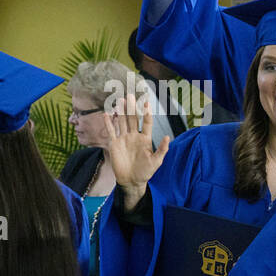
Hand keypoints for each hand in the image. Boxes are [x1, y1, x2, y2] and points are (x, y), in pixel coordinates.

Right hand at [102, 92, 167, 211]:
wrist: (131, 180)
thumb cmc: (146, 171)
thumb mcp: (157, 161)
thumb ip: (162, 149)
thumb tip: (169, 137)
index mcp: (146, 139)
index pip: (147, 122)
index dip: (146, 113)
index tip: (147, 102)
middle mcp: (134, 136)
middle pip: (133, 118)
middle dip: (132, 107)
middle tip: (130, 94)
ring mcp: (124, 139)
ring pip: (122, 122)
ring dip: (121, 111)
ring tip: (120, 100)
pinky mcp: (114, 144)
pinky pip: (111, 131)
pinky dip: (108, 122)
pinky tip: (107, 113)